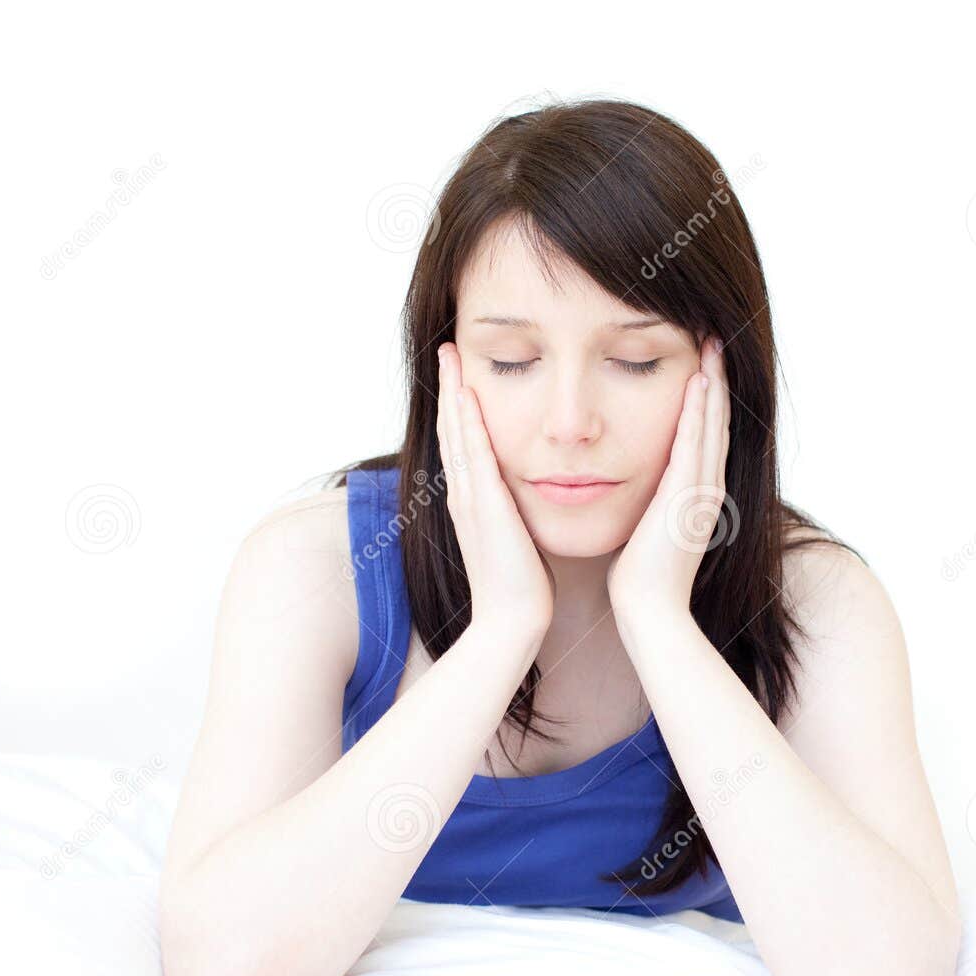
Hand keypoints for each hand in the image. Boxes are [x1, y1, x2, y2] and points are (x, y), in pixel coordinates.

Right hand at [436, 342, 555, 643]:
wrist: (512, 624)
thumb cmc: (522, 592)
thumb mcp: (519, 544)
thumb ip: (518, 521)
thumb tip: (528, 509)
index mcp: (473, 505)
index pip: (463, 446)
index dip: (460, 410)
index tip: (461, 377)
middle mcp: (464, 497)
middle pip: (452, 431)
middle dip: (450, 389)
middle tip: (447, 351)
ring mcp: (470, 501)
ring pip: (457, 434)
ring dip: (453, 393)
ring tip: (450, 356)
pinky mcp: (485, 507)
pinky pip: (474, 454)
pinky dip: (468, 421)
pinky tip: (469, 393)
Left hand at [605, 335, 730, 623]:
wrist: (649, 611)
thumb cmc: (641, 581)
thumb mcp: (648, 533)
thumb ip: (651, 508)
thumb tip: (641, 495)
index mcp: (697, 496)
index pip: (705, 435)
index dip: (707, 399)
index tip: (702, 364)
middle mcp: (706, 489)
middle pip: (716, 422)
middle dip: (717, 380)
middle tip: (716, 339)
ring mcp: (701, 493)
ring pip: (712, 425)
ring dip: (713, 384)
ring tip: (712, 346)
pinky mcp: (687, 498)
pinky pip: (695, 444)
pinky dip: (699, 412)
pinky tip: (698, 382)